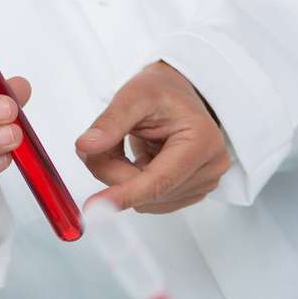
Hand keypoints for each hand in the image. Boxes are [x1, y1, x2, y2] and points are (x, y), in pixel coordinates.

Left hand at [75, 61, 228, 213]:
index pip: (159, 181)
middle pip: (147, 193)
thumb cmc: (161, 91)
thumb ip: (110, 122)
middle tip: (103, 142)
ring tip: (129, 145)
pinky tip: (142, 159)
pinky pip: (150, 202)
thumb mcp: (133, 96)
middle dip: (115, 172)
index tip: (95, 207)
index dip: (124, 194)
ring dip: (123, 179)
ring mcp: (205, 181)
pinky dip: (134, 184)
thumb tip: (87, 146)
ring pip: (145, 202)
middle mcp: (210, 166)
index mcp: (201, 141)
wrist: (176, 92)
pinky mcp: (193, 191)